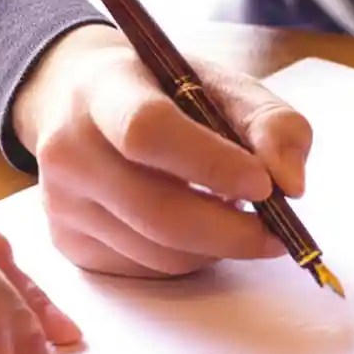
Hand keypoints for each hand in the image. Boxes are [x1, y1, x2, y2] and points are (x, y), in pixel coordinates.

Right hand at [12, 24, 311, 277]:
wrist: (80, 102)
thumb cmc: (160, 91)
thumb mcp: (220, 83)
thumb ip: (271, 122)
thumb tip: (291, 184)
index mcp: (104, 90)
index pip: (148, 132)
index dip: (212, 164)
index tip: (265, 185)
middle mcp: (69, 148)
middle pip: (156, 210)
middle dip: (231, 231)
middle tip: (278, 233)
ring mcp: (62, 202)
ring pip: (158, 252)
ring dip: (215, 247)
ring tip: (237, 219)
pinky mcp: (69, 243)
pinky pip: (146, 270)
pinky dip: (188, 258)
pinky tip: (197, 228)